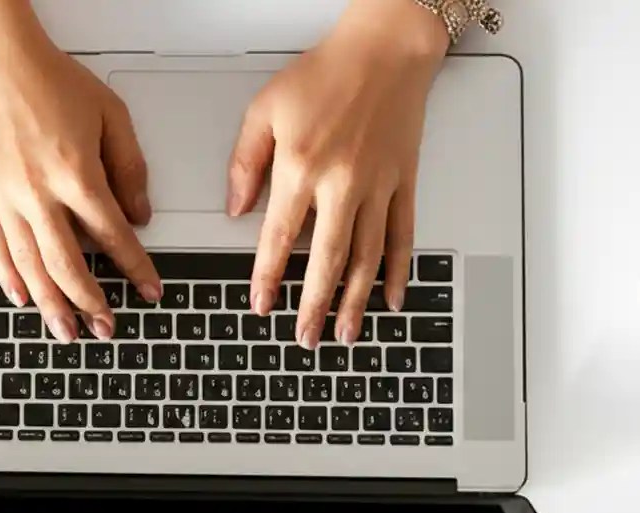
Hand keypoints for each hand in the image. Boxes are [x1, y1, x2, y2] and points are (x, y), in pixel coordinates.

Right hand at [0, 1, 160, 341]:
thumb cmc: (51, 79)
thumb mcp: (111, 115)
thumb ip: (130, 168)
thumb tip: (139, 215)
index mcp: (76, 172)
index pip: (113, 236)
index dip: (135, 268)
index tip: (149, 290)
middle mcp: (37, 191)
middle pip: (68, 264)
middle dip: (90, 302)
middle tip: (105, 328)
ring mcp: (3, 197)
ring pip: (30, 265)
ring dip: (51, 303)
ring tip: (66, 329)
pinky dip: (10, 277)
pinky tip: (24, 298)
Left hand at [227, 0, 448, 348]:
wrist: (385, 49)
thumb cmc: (325, 73)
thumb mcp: (264, 109)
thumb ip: (245, 162)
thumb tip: (236, 207)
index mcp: (301, 168)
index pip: (279, 238)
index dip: (269, 277)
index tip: (262, 306)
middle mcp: (342, 183)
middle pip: (327, 260)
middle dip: (315, 306)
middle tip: (306, 337)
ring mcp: (377, 186)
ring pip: (366, 257)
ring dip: (355, 301)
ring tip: (347, 333)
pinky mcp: (402, 182)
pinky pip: (402, 235)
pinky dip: (398, 271)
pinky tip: (391, 297)